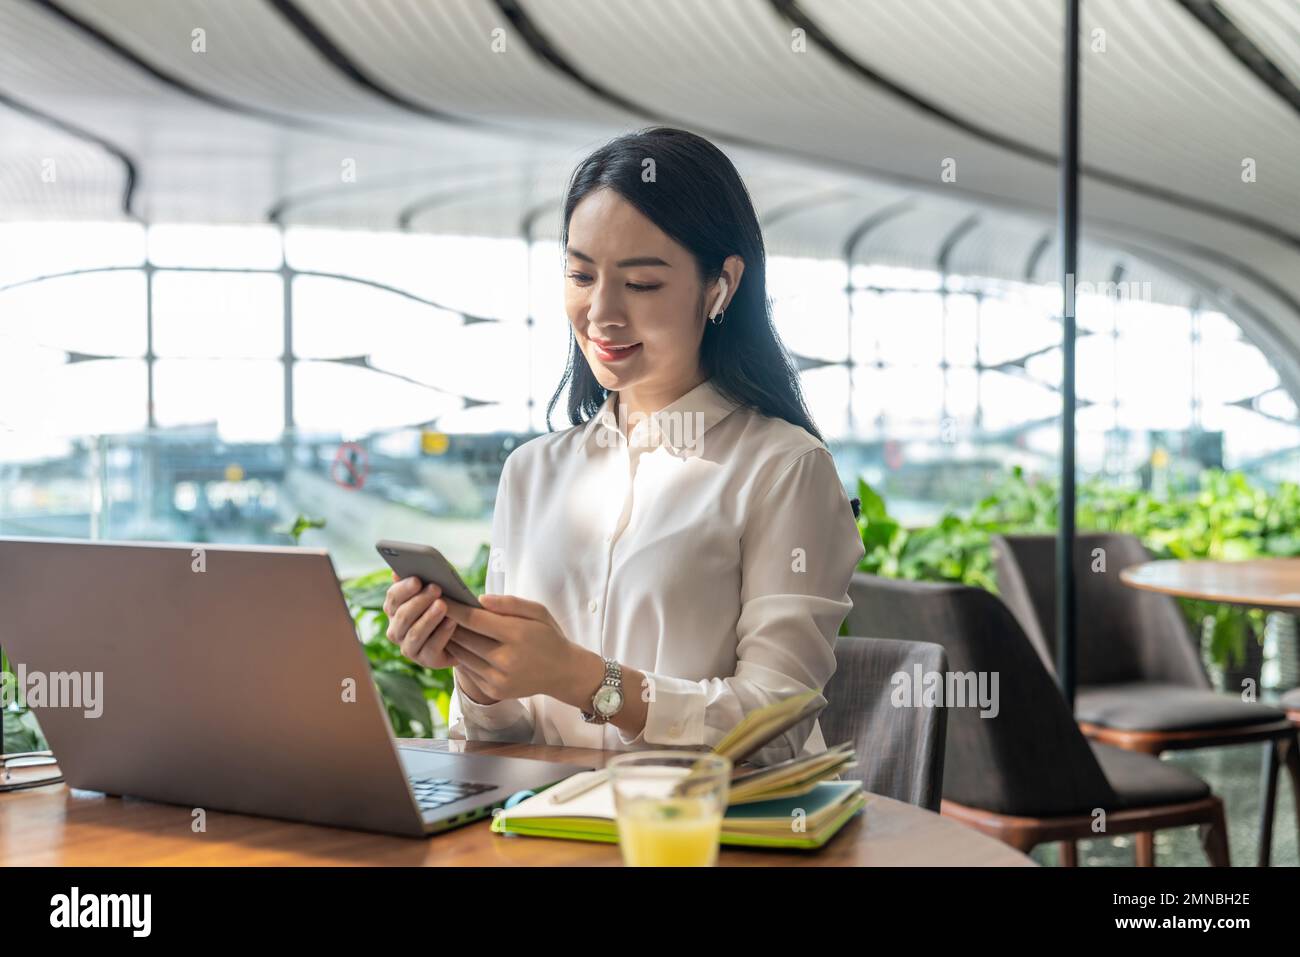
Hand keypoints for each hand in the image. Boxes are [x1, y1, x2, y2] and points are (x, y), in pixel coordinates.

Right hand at [382, 574, 499, 703]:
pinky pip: (431, 648)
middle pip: (402, 615)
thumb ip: (419, 583)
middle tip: (436, 588)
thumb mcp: (435, 593)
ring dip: (429, 618)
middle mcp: (397, 630)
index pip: (392, 598)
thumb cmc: (446, 609)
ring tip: (443, 605)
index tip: (418, 579)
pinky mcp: (426, 661)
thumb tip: (397, 572)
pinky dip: (442, 634)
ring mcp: (409, 648)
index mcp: (395, 610)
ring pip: (415, 633)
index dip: (404, 588)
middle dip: (419, 601)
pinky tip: (452, 622)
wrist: (463, 637)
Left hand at [440, 594, 587, 702]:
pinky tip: (461, 645)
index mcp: (517, 635)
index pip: (475, 619)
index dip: (454, 608)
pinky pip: (468, 671)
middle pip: (464, 638)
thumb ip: (510, 603)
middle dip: (449, 623)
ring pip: (462, 656)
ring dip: (451, 640)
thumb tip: (479, 600)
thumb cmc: (549, 637)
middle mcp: (506, 659)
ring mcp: (499, 679)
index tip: (441, 598)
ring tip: (445, 626)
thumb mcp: (538, 612)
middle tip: (437, 610)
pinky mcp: (494, 691)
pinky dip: (461, 657)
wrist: (563, 673)